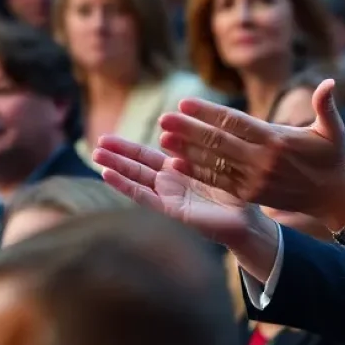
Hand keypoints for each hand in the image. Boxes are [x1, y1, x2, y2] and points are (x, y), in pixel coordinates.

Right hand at [93, 135, 280, 280]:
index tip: (110, 135)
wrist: (247, 220)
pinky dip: (125, 185)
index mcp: (179, 170)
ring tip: (96, 154)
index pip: (148, 156)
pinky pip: (144, 196)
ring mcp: (168, 197)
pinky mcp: (171, 210)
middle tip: (97, 142)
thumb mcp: (216, 162)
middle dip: (118, 154)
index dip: (129, 147)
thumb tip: (183, 123)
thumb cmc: (235, 191)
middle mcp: (170, 184)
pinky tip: (108, 175)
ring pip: (136, 179)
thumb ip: (199, 146)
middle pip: (137, 166)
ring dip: (116, 167)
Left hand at [156, 79, 344, 232]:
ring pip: (214, 163)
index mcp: (278, 140)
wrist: (333, 196)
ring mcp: (254, 179)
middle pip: (218, 143)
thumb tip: (330, 82)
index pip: (236, 123)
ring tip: (162, 139)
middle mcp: (262, 161)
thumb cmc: (333, 156)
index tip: (185, 103)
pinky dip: (197, 173)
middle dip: (188, 130)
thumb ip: (326, 105)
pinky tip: (176, 164)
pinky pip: (219, 181)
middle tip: (163, 118)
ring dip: (186, 151)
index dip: (209, 113)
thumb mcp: (334, 129)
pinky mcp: (250, 193)